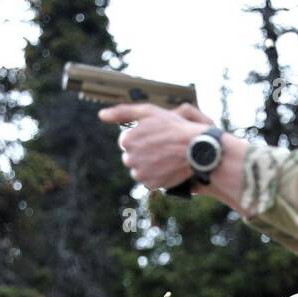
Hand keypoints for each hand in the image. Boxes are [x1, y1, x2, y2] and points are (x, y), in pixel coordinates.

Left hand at [97, 102, 211, 189]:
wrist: (196, 148)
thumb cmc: (174, 127)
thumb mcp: (148, 112)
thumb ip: (122, 112)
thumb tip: (101, 115)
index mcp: (127, 140)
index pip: (127, 141)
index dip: (142, 137)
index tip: (156, 136)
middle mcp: (130, 158)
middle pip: (132, 157)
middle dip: (144, 152)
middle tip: (162, 147)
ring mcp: (141, 173)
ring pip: (140, 170)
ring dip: (149, 165)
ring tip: (165, 157)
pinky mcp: (151, 185)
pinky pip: (149, 181)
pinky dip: (157, 175)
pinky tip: (167, 167)